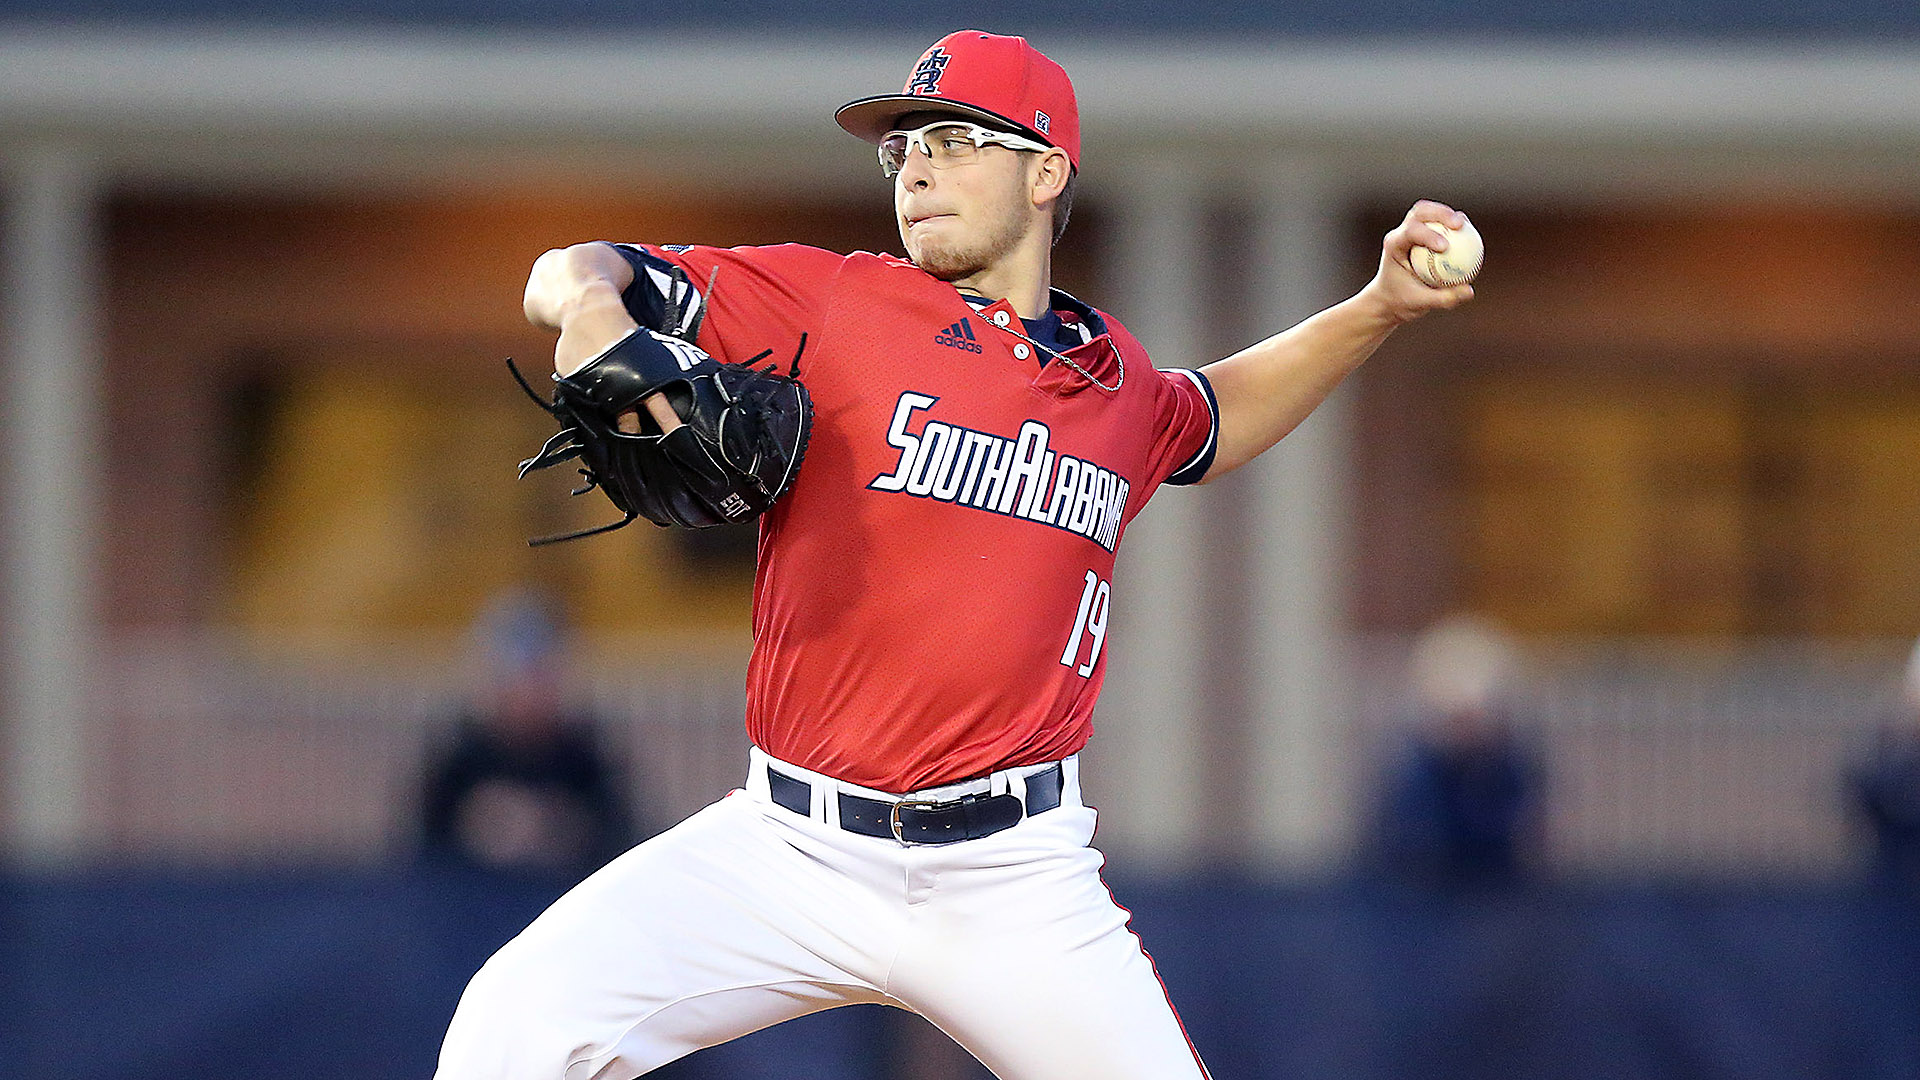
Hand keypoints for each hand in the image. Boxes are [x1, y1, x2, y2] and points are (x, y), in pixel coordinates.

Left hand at [1362, 200, 1476, 323]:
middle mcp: (1400, 235)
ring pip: (1427, 212)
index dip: (1428, 234)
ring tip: (1463, 223)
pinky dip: (1450, 224)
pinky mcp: (1419, 234)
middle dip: (1440, 213)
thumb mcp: (1420, 304)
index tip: (1446, 247)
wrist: (1387, 300)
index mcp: (1394, 247)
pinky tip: (1467, 231)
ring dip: (1446, 213)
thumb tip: (1470, 291)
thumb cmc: (1400, 302)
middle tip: (1459, 224)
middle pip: (1419, 213)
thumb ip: (1444, 298)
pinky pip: (1437, 224)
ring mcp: (1409, 232)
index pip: (1410, 232)